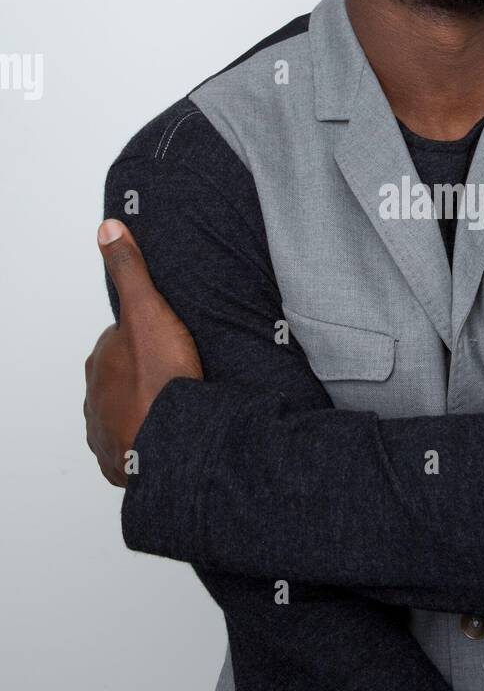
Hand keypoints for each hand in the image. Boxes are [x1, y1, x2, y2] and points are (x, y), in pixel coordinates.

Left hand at [84, 219, 202, 487]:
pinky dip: (147, 442)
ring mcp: (106, 431)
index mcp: (101, 360)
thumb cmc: (161, 384)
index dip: (147, 337)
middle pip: (122, 378)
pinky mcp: (121, 461)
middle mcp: (96, 396)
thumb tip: (109, 230)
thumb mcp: (149, 312)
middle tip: (180, 371)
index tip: (170, 340)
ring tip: (179, 406)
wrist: (170, 445)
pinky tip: (169, 435)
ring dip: (146, 409)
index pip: (120, 341)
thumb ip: (131, 272)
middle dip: (145, 375)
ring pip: (126, 413)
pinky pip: (133, 448)